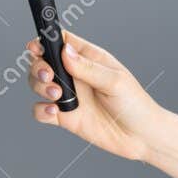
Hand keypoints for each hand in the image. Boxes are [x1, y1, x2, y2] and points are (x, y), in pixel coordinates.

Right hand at [27, 30, 163, 161]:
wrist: (141, 137)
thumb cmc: (135, 105)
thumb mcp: (115, 81)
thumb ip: (88, 67)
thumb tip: (65, 51)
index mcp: (88, 59)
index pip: (60, 41)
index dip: (45, 40)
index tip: (37, 47)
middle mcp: (75, 75)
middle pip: (43, 61)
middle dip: (38, 66)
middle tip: (49, 76)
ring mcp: (69, 96)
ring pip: (38, 84)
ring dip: (39, 87)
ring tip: (57, 95)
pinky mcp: (65, 117)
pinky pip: (41, 111)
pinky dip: (41, 110)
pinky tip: (54, 112)